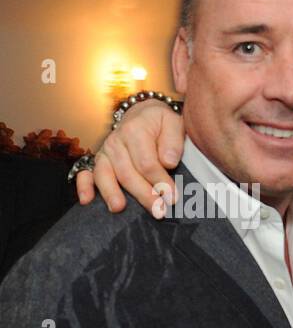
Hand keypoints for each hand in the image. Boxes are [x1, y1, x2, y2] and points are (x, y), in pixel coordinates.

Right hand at [75, 100, 185, 216]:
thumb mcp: (173, 123)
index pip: (147, 163)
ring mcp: (105, 152)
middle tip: (158, 211)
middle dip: (143, 194)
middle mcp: (115, 142)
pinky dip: (83, 186)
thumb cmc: (160, 123)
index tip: (173, 197)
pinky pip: (85, 173)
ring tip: (119, 208)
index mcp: (135, 131)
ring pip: (105, 175)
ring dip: (111, 193)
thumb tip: (168, 162)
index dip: (160, 182)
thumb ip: (173, 142)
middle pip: (127, 173)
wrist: (143, 116)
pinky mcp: (98, 161)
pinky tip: (87, 200)